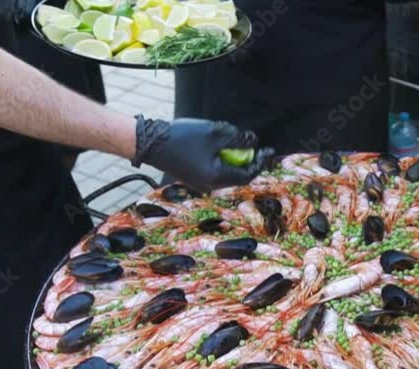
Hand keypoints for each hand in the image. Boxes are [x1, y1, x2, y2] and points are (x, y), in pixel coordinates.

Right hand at [132, 116, 272, 190]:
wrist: (149, 142)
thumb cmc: (183, 136)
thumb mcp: (215, 133)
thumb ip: (238, 138)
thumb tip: (255, 142)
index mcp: (216, 178)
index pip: (247, 174)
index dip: (260, 162)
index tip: (268, 150)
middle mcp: (209, 185)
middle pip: (238, 176)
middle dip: (249, 161)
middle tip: (259, 148)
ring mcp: (199, 182)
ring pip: (226, 173)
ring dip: (235, 160)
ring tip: (241, 144)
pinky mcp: (192, 176)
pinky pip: (214, 170)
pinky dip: (222, 160)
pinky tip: (222, 147)